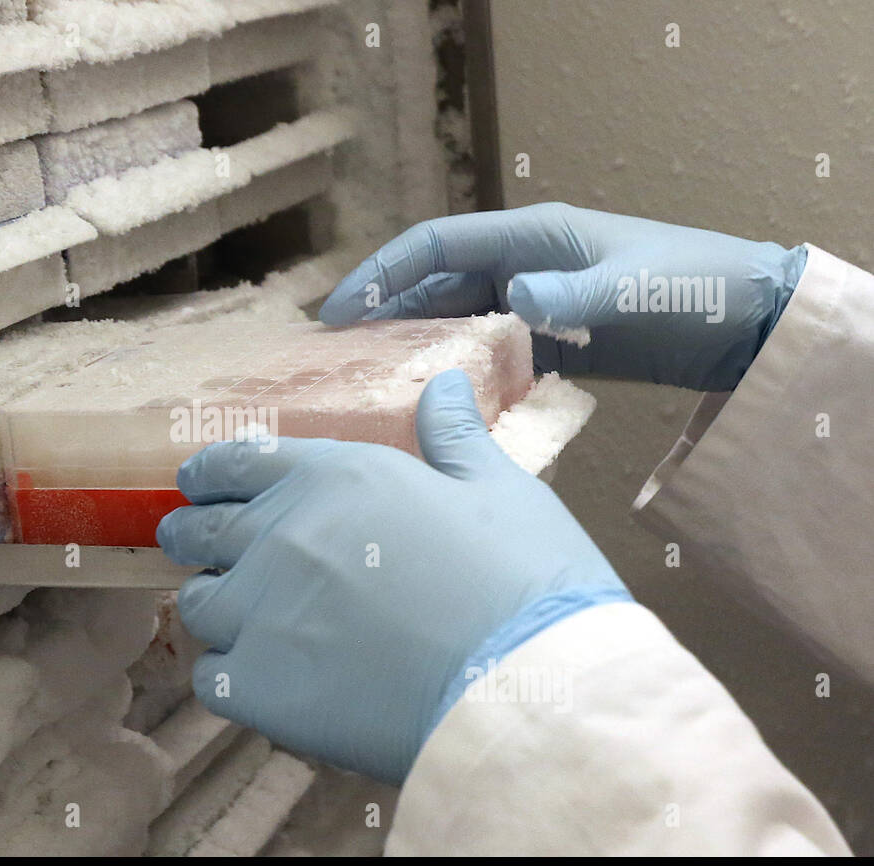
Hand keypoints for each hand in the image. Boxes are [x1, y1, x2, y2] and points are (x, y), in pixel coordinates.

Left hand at [156, 370, 629, 784]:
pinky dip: (233, 677)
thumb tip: (442, 384)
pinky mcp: (255, 685)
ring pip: (200, 605)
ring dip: (219, 609)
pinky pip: (212, 677)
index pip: (235, 462)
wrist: (524, 688)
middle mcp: (279, 534)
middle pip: (199, 530)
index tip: (195, 485)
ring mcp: (259, 612)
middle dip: (193, 536)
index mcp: (333, 477)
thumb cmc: (524, 581)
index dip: (208, 474)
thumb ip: (454, 437)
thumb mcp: (498, 489)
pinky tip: (267, 683)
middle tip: (200, 550)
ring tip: (248, 624)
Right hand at [318, 202, 807, 391]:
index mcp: (532, 237)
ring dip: (417, 349)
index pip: (435, 246)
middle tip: (335, 361)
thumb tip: (513, 299)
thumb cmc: (695, 287)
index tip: (334, 311)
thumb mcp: (634, 289)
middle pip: (434, 287)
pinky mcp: (555, 343)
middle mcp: (524, 266)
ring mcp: (537, 305)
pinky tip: (436, 408)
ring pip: (457, 323)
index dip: (380, 273)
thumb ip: (573, 296)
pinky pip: (491, 357)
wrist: (750, 322)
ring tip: (371, 387)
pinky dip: (461, 376)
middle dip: (383, 316)